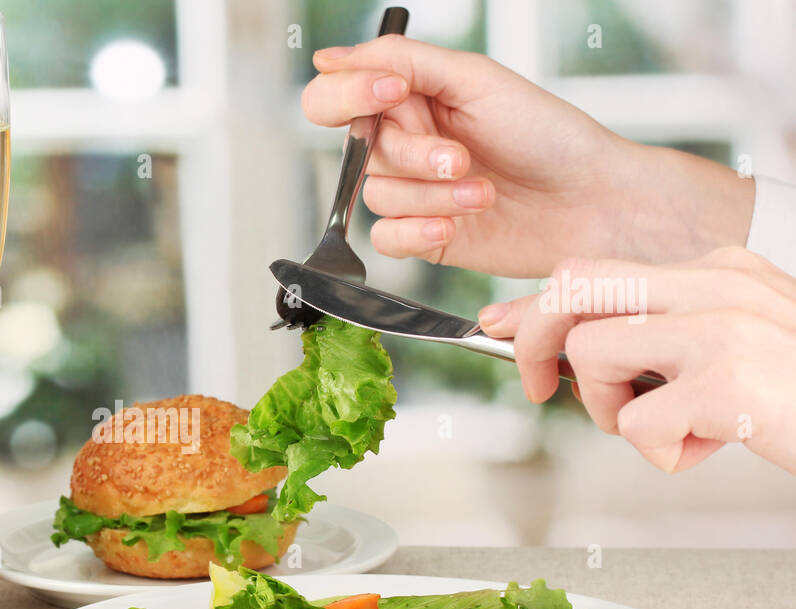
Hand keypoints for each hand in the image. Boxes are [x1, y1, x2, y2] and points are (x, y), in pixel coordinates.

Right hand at [302, 35, 753, 277]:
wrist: (590, 203)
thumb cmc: (548, 136)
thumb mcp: (476, 78)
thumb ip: (402, 60)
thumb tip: (332, 57)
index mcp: (410, 99)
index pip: (334, 96)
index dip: (349, 94)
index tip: (391, 93)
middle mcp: (406, 145)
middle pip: (357, 149)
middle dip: (412, 154)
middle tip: (459, 157)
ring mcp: (413, 193)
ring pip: (376, 195)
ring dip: (432, 196)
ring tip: (483, 192)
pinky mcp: (422, 236)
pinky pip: (386, 238)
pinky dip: (418, 230)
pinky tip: (455, 224)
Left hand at [477, 247, 795, 473]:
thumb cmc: (792, 396)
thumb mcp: (722, 351)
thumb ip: (651, 338)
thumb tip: (547, 344)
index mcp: (717, 269)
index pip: (594, 270)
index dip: (532, 306)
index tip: (497, 328)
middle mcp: (719, 283)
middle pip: (573, 285)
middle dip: (533, 339)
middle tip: (541, 388)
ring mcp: (726, 327)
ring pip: (591, 354)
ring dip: (608, 409)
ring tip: (671, 425)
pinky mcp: (731, 381)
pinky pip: (635, 423)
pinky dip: (661, 453)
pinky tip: (712, 446)